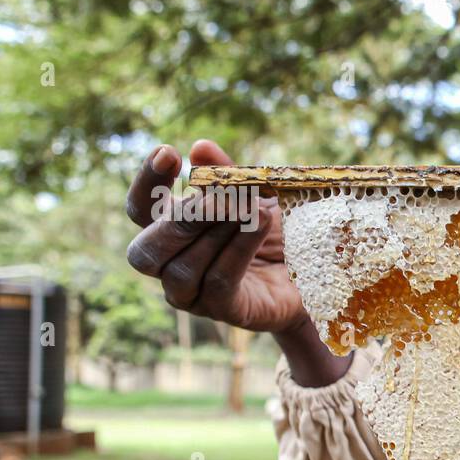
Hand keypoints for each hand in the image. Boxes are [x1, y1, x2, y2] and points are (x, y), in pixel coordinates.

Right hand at [125, 140, 351, 385]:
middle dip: (180, 220)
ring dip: (215, 234)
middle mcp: (173, 267)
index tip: (169, 153)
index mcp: (171, 233)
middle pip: (146, 252)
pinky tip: (259, 224)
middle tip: (218, 198)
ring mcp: (194, 295)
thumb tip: (200, 148)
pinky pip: (218, 282)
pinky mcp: (225, 310)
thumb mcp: (254, 196)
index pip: (140, 210)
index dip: (147, 183)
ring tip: (251, 210)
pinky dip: (237, 250)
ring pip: (182, 269)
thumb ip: (226, 176)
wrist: (318, 274)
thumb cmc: (279, 233)